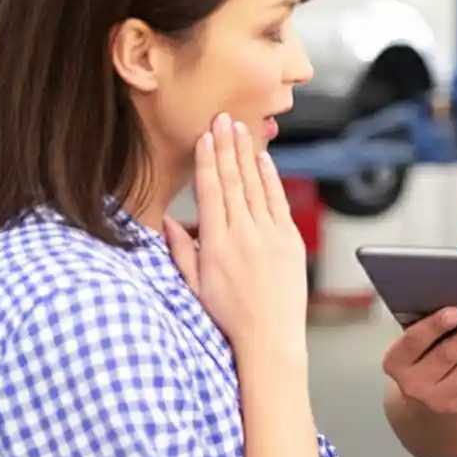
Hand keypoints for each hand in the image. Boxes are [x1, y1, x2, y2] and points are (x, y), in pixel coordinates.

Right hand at [163, 112, 308, 356]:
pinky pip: (278, 201)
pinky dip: (271, 178)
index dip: (207, 161)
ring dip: (247, 154)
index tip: (204, 137)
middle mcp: (244, 234)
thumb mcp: (194, 285)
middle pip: (233, 180)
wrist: (270, 338)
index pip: (211, 191)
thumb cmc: (229, 316)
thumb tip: (166, 221)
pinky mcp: (290, 241)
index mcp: (216, 243)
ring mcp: (270, 235)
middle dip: (226, 147)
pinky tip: (263, 159)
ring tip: (241, 129)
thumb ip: (180, 250)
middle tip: (222, 119)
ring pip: (256, 185)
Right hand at [382, 307, 456, 415]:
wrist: (424, 403)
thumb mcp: (416, 347)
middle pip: (444, 357)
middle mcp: (413, 384)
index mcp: (396, 362)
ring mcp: (437, 399)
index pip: (413, 342)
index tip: (455, 312)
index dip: (434, 326)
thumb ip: (428, 329)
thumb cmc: (423, 358)